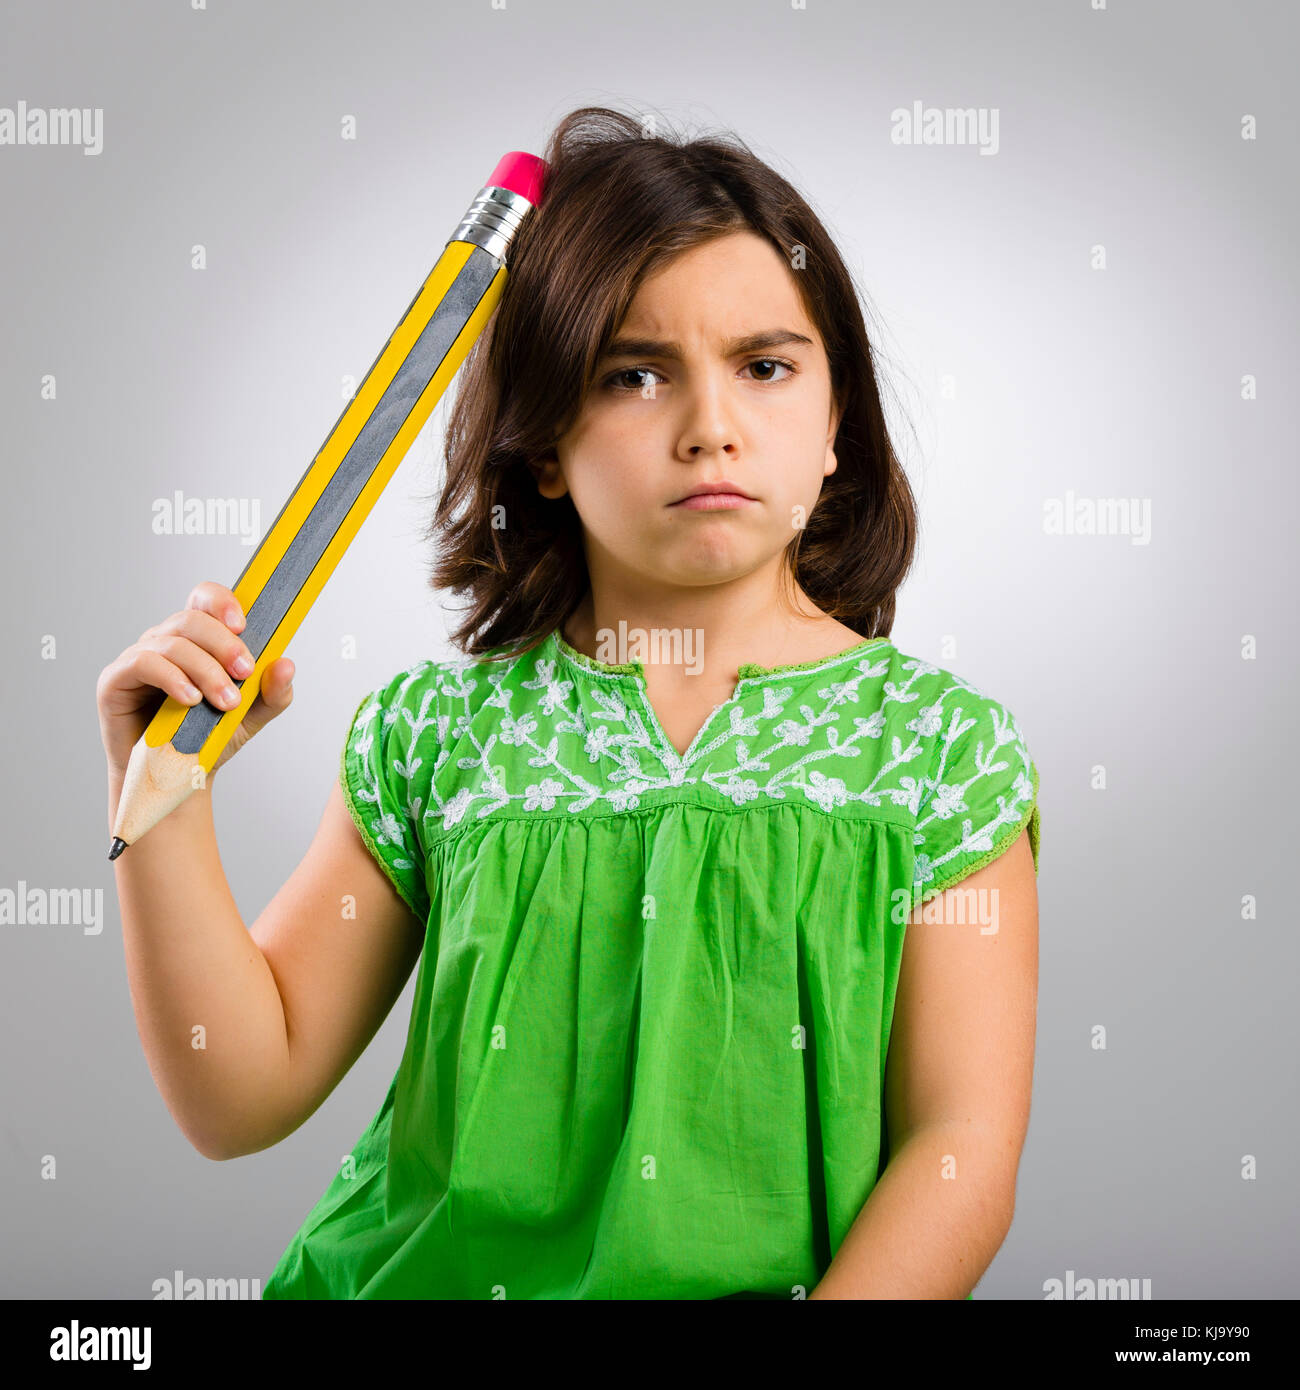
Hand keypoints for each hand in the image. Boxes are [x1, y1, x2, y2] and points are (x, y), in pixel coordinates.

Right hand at [96, 579, 294, 780]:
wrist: (176, 777)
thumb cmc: (209, 738)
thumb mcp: (252, 716)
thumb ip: (273, 692)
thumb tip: (286, 664)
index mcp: (197, 639)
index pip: (204, 599)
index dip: (222, 602)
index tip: (243, 625)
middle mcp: (165, 641)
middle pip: (191, 619)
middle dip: (223, 644)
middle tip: (245, 672)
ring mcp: (138, 657)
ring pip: (172, 643)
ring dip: (205, 670)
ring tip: (225, 701)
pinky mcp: (115, 680)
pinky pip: (143, 663)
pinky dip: (172, 678)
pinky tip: (191, 700)